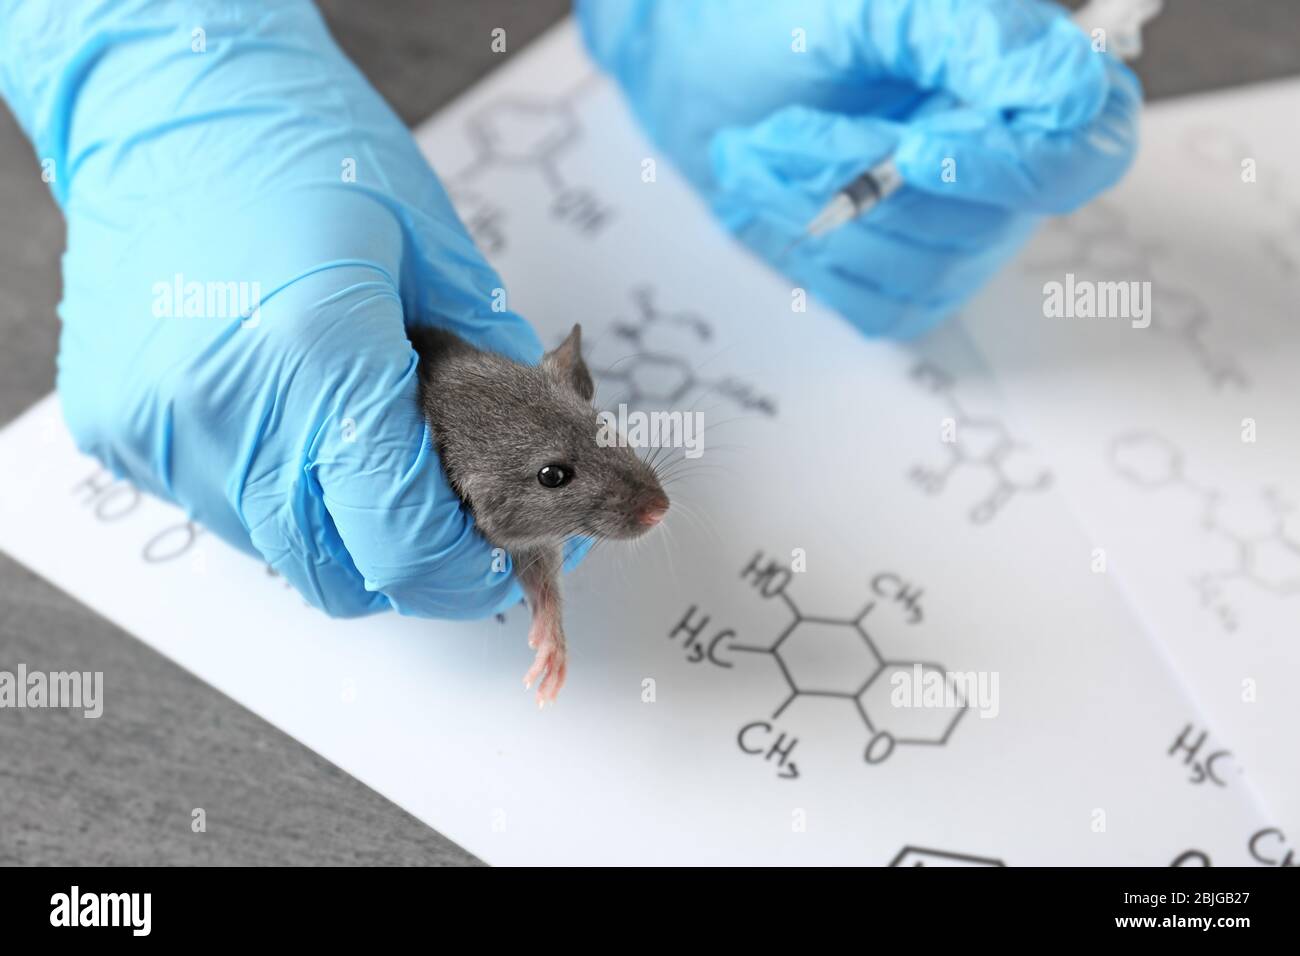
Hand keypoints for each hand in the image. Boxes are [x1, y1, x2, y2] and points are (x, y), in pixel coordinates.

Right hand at [0, 0, 583, 617]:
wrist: (168, 98)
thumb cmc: (304, 148)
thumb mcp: (436, 249)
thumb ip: (497, 366)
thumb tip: (545, 452)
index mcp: (320, 358)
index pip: (408, 545)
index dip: (469, 570)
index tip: (500, 556)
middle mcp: (229, 413)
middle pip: (347, 574)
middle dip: (414, 563)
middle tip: (452, 519)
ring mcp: (164, 431)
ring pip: (285, 552)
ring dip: (346, 531)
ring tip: (375, 457)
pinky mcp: (122, 433)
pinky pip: (227, 512)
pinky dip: (283, 496)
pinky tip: (306, 429)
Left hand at [578, 0, 1141, 336]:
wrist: (695, 76)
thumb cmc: (777, 23)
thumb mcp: (870, 6)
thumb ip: (974, 36)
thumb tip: (1073, 91)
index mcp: (1025, 81)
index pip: (1084, 153)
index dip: (1012, 168)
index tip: (916, 150)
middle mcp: (1008, 163)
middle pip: (981, 220)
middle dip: (862, 178)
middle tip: (782, 130)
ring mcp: (959, 232)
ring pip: (921, 264)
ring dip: (819, 210)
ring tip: (763, 150)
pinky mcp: (904, 282)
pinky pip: (879, 301)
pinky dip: (814, 255)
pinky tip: (781, 197)